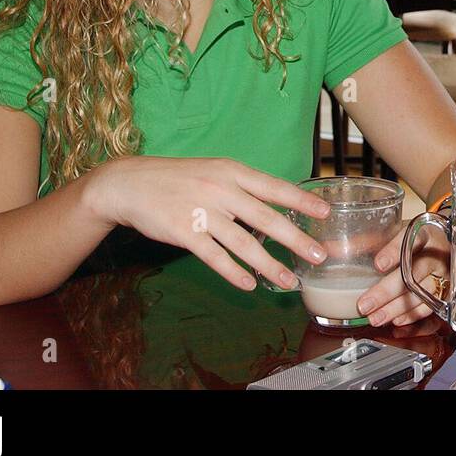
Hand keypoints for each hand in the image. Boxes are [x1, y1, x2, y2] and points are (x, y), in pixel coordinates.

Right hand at [83, 155, 330, 291]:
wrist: (130, 184)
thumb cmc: (178, 179)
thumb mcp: (214, 171)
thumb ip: (243, 187)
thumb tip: (276, 207)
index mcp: (232, 172)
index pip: (274, 187)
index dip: (301, 200)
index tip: (325, 212)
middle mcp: (221, 190)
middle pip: (266, 218)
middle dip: (296, 239)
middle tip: (319, 255)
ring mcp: (202, 212)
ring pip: (243, 243)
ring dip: (269, 264)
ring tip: (289, 281)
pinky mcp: (183, 232)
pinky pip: (214, 257)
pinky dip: (233, 272)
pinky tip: (249, 284)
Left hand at [357, 221, 449, 327]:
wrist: (445, 243)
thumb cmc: (414, 238)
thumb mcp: (393, 232)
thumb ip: (365, 241)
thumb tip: (328, 249)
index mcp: (422, 231)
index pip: (409, 238)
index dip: (394, 252)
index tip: (377, 264)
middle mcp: (436, 251)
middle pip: (414, 272)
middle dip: (387, 291)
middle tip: (364, 304)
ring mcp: (444, 272)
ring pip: (422, 293)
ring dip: (397, 308)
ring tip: (375, 318)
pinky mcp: (447, 290)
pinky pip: (431, 306)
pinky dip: (413, 315)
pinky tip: (396, 321)